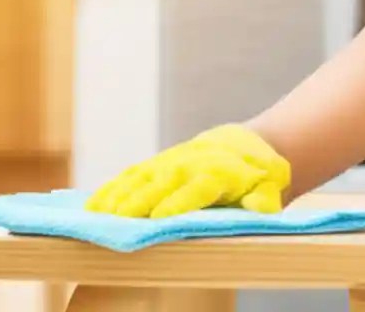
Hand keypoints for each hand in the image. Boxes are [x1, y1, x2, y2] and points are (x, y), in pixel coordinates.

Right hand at [84, 123, 291, 217]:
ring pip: (141, 178)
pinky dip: (111, 188)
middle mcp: (191, 165)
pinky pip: (131, 175)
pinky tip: (93, 204)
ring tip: (98, 214)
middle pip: (162, 183)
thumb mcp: (271, 188)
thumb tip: (261, 207)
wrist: (247, 146)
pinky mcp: (157, 164)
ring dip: (118, 195)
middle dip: (140, 200)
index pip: (197, 188)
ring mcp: (171, 162)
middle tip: (118, 219)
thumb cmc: (258, 177)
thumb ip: (265, 200)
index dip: (178, 201)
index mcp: (219, 174)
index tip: (159, 216)